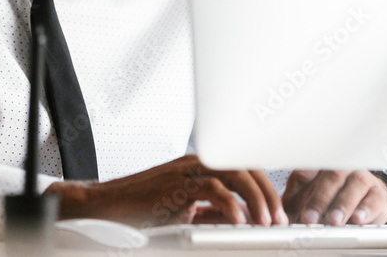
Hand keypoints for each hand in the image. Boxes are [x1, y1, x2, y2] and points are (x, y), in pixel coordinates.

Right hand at [47, 154, 288, 226]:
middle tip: (280, 219)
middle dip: (268, 193)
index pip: (243, 169)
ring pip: (232, 173)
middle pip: (243, 167)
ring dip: (255, 198)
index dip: (266, 189)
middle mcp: (195, 163)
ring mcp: (184, 171)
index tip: (279, 212)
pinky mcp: (174, 184)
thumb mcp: (186, 213)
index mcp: (200, 168)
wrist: (107, 208)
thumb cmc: (141, 211)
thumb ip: (213, 214)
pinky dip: (230, 205)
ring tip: (266, 222)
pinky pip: (211, 189)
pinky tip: (239, 221)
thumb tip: (243, 221)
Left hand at [282, 170, 386, 225]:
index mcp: (317, 165)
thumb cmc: (327, 197)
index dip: (299, 186)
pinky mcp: (378, 193)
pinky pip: (374, 199)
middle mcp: (341, 167)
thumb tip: (275, 221)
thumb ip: (290, 207)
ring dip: (342, 204)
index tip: (294, 205)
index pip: (307, 169)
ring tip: (333, 221)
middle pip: (331, 177)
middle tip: (309, 218)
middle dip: (319, 199)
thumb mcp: (304, 200)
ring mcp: (361, 178)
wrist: (363, 200)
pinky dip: (366, 210)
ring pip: (354, 186)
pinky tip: (358, 220)